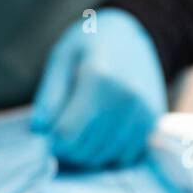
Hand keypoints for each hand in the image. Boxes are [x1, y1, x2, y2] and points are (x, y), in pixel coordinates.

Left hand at [31, 9, 166, 167]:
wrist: (130, 35)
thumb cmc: (88, 44)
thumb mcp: (62, 58)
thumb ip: (49, 95)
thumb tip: (39, 130)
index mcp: (98, 79)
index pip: (67, 133)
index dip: (51, 140)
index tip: (47, 132)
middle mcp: (126, 98)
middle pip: (86, 149)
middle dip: (67, 148)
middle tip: (61, 131)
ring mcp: (143, 111)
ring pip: (104, 158)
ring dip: (87, 153)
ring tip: (81, 129)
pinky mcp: (153, 122)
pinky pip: (124, 157)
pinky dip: (109, 152)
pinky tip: (101, 131)